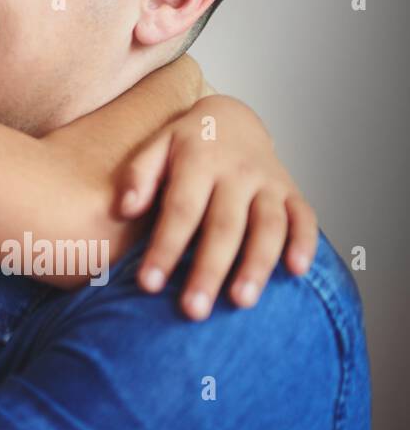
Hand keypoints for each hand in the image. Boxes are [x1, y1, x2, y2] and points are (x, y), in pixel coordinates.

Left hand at [117, 94, 317, 319]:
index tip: (148, 285)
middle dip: (209, 270)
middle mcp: (237, 173)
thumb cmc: (185, 144)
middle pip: (224, 226)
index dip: (165, 248)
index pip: (180, 210)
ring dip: (257, 265)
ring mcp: (268, 182)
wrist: (232, 118)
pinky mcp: (293, 192)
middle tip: (193, 310)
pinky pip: (305, 217)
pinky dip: (305, 243)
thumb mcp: (155, 146)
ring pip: (268, 226)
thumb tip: (124, 208)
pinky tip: (296, 271)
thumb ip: (138, 175)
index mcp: (197, 162)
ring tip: (241, 302)